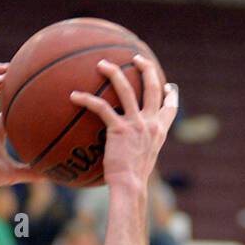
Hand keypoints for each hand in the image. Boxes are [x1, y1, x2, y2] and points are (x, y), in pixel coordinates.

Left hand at [69, 55, 177, 191]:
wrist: (131, 186)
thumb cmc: (133, 181)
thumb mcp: (143, 161)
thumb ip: (139, 148)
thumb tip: (126, 150)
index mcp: (159, 132)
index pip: (171, 108)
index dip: (171, 95)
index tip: (168, 86)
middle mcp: (151, 124)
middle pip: (152, 88)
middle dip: (146, 69)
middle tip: (136, 58)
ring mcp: (136, 125)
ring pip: (127, 89)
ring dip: (114, 73)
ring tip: (102, 63)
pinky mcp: (119, 129)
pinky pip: (101, 107)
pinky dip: (86, 99)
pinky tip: (74, 96)